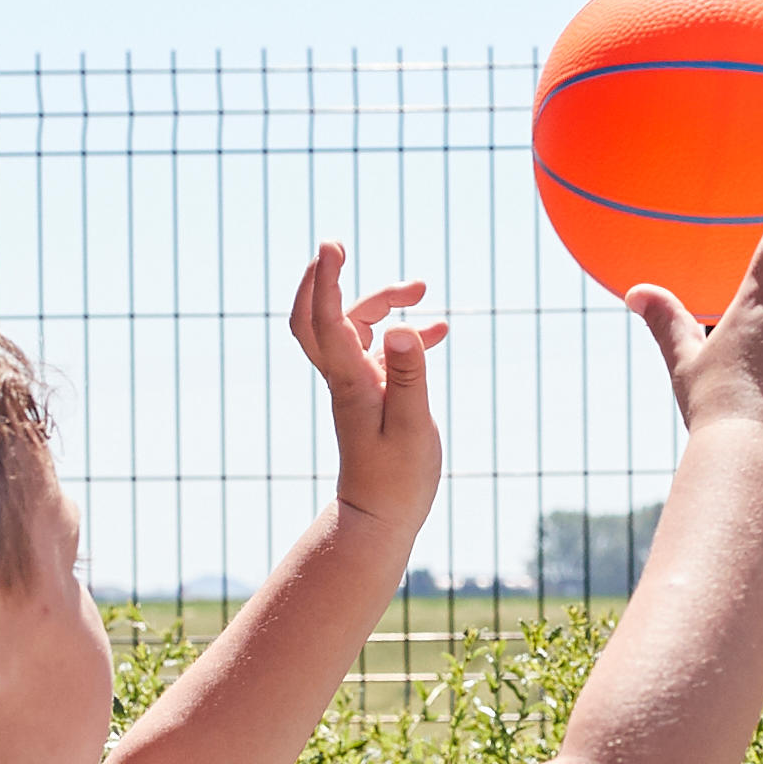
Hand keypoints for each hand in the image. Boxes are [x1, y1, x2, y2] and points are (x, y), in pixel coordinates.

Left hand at [289, 241, 448, 530]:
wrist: (377, 518)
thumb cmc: (396, 480)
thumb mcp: (413, 427)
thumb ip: (409, 376)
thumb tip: (398, 329)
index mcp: (351, 382)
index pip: (327, 320)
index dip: (328, 280)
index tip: (332, 245)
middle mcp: (345, 378)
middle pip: (324, 316)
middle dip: (330, 280)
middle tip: (340, 248)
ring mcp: (354, 385)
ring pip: (352, 328)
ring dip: (380, 302)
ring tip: (422, 289)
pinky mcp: (368, 394)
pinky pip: (377, 350)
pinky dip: (400, 332)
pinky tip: (438, 331)